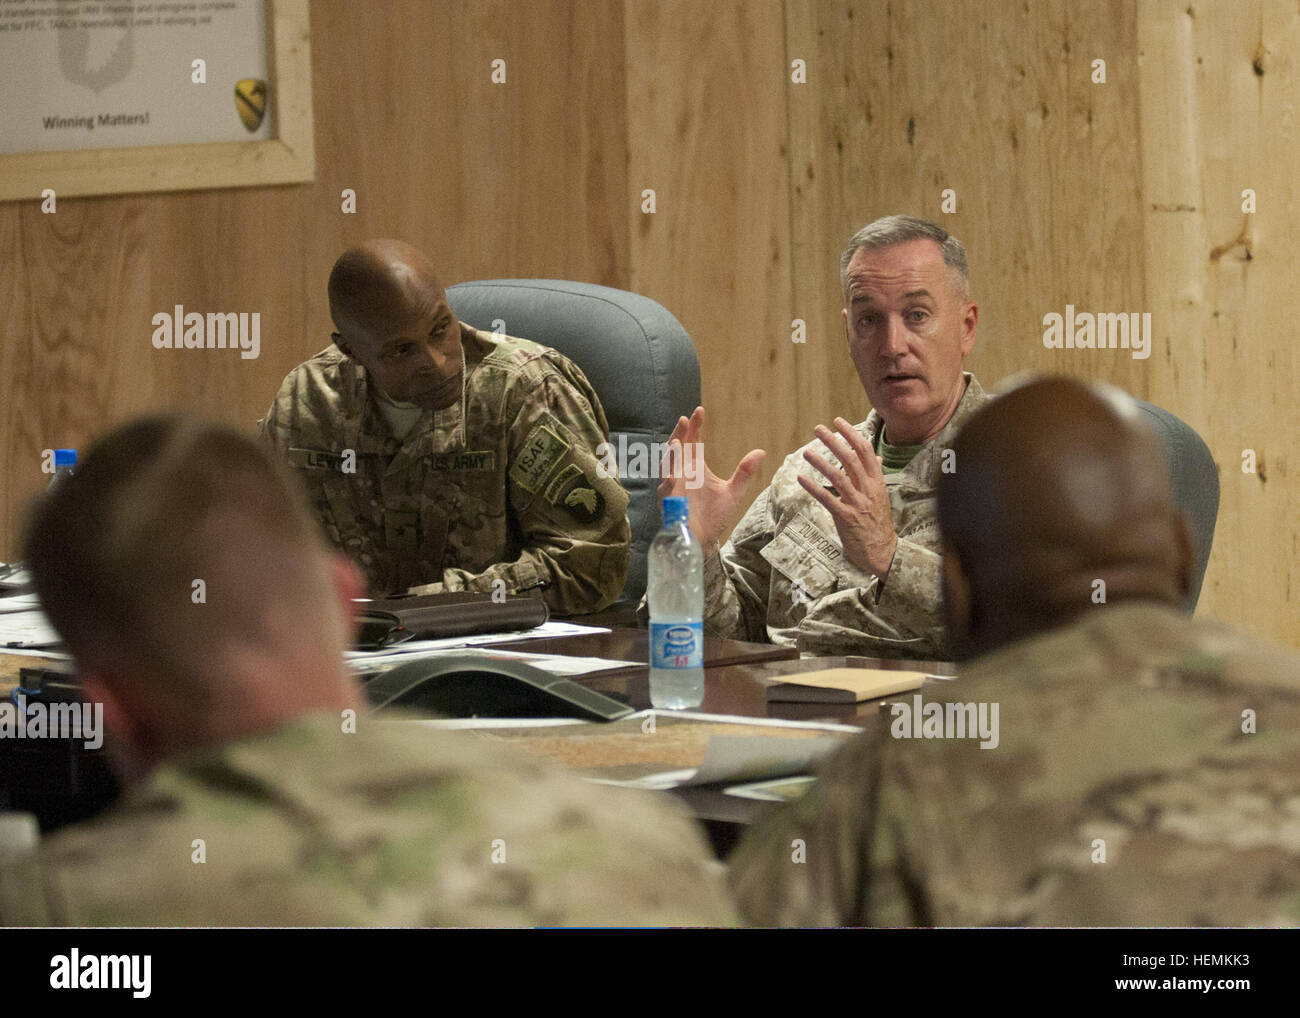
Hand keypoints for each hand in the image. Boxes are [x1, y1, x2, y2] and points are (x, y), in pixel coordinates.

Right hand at [656, 406, 764, 556]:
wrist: (705, 538)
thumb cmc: (714, 515)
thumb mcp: (733, 492)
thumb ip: (744, 472)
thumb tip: (760, 452)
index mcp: (694, 466)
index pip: (692, 441)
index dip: (694, 426)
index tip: (700, 411)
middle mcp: (682, 473)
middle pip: (676, 448)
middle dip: (680, 434)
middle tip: (685, 420)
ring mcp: (674, 487)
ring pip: (667, 466)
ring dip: (671, 455)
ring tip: (677, 442)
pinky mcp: (670, 503)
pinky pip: (667, 491)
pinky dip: (670, 483)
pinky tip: (674, 476)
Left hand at [798, 417, 897, 577]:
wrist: (882, 550)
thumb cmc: (879, 522)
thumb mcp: (881, 495)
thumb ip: (875, 475)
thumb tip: (876, 455)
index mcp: (877, 481)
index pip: (865, 450)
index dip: (851, 434)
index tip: (838, 421)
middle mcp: (868, 489)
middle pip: (850, 459)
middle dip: (834, 441)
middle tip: (818, 429)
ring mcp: (857, 503)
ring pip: (838, 477)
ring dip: (820, 462)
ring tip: (806, 451)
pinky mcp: (846, 517)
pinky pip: (827, 499)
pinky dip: (813, 487)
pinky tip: (801, 478)